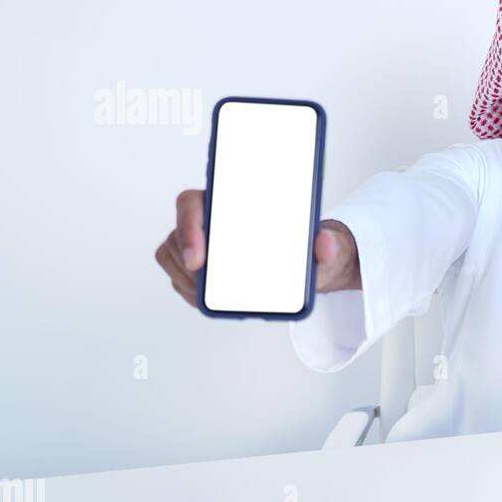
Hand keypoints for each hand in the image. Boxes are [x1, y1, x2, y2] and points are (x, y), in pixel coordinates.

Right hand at [154, 189, 360, 307]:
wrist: (310, 266)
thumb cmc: (310, 248)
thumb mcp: (325, 245)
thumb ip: (327, 242)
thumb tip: (325, 245)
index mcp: (232, 201)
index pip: (192, 203)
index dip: (188, 226)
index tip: (198, 258)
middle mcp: (210, 219)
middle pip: (179, 232)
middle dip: (185, 259)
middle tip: (203, 285)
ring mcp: (201, 241)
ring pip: (173, 255)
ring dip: (185, 277)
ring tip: (207, 295)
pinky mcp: (198, 264)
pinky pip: (179, 274)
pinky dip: (188, 289)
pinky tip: (206, 299)